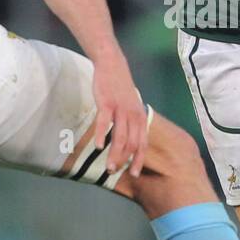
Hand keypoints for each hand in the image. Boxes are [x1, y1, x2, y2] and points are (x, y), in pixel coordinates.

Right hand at [92, 51, 148, 177]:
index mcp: (140, 117)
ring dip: (114, 154)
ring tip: (108, 167)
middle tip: (114, 172)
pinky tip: (97, 147)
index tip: (133, 174)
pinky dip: (101, 135)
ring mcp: (121, 109)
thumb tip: (128, 141)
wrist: (113, 65)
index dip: (138, 159)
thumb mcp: (131, 106)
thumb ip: (131, 123)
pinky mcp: (107, 103)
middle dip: (124, 160)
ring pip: (120, 137)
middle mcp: (133, 115)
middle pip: (131, 143)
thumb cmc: (120, 88)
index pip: (142, 143)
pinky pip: (104, 122)